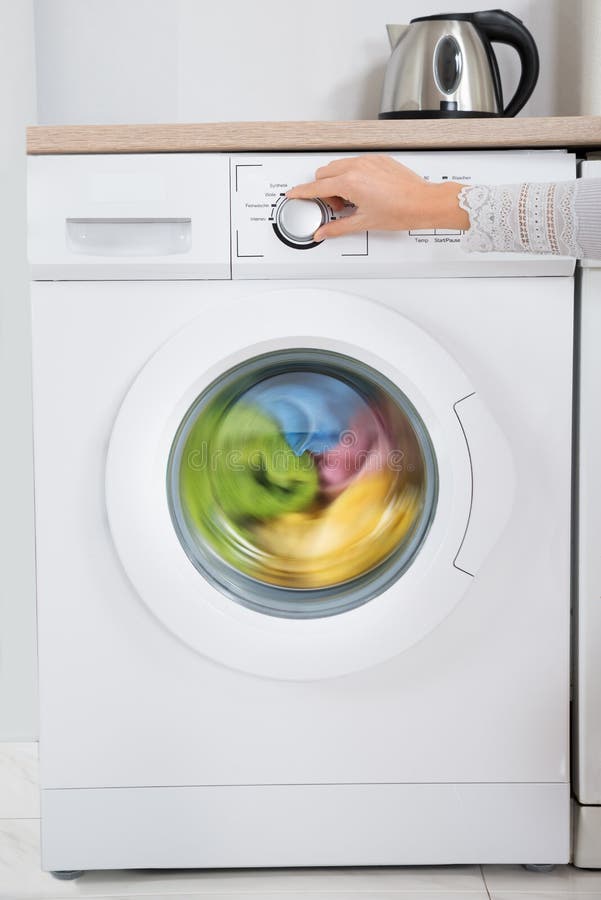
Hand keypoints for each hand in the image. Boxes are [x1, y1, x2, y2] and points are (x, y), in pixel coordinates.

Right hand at [286, 155, 468, 239]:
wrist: (424, 203)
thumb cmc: (401, 211)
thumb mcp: (364, 223)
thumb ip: (337, 228)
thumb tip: (323, 233)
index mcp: (350, 182)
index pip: (316, 187)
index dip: (301, 192)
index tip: (293, 194)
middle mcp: (357, 167)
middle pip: (324, 173)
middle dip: (323, 190)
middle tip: (338, 207)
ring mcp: (368, 161)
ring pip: (338, 166)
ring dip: (337, 182)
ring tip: (353, 201)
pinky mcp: (378, 159)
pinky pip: (355, 163)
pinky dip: (352, 175)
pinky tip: (364, 192)